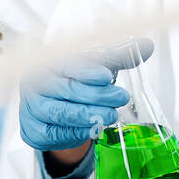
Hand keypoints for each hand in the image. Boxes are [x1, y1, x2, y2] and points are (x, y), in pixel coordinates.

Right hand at [18, 38, 155, 151]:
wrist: (53, 112)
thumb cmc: (75, 83)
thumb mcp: (97, 67)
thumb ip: (119, 56)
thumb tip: (147, 44)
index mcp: (47, 62)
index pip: (66, 64)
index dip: (87, 70)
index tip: (106, 76)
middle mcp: (34, 84)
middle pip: (67, 89)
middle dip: (97, 95)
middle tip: (121, 98)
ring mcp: (30, 109)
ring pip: (61, 113)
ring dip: (89, 115)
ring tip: (111, 115)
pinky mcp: (33, 132)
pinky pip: (57, 133)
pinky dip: (77, 131)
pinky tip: (93, 128)